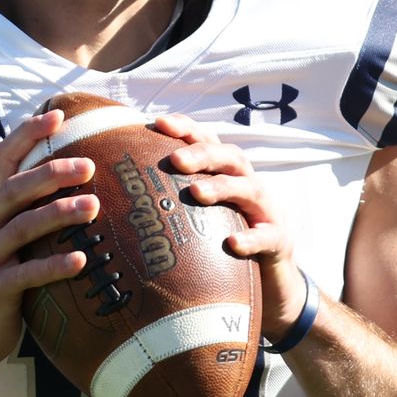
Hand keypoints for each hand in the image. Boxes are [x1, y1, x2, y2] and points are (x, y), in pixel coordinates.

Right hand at [0, 109, 101, 377]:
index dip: (26, 135)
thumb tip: (66, 171)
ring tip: (93, 207)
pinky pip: (25, 274)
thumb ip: (20, 206)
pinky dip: (54, 266)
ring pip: (21, 227)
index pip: (1, 160)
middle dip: (51, 172)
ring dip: (59, 214)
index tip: (57, 115)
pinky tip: (81, 260)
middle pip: (14, 189)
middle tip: (89, 164)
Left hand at [152, 114, 308, 341]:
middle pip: (229, 157)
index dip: (186, 128)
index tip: (157, 122)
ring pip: (248, 189)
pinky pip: (267, 237)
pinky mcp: (278, 240)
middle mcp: (247, 184)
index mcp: (227, 173)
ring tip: (196, 193)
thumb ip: (172, 199)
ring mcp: (266, 211)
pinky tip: (232, 245)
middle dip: (202, 154)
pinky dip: (251, 239)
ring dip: (222, 188)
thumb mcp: (202, 214)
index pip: (208, 140)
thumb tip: (118, 194)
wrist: (272, 274)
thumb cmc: (224, 238)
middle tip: (174, 160)